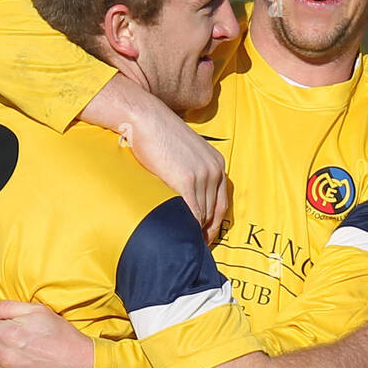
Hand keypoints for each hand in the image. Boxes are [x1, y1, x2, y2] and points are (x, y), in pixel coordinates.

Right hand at [83, 74, 228, 242]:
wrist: (146, 119)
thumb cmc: (158, 135)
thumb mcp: (184, 154)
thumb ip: (190, 173)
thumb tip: (185, 198)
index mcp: (216, 163)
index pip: (222, 203)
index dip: (214, 224)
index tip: (204, 237)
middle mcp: (214, 170)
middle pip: (213, 212)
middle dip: (203, 231)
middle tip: (193, 247)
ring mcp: (202, 176)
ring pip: (202, 215)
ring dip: (194, 231)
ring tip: (184, 245)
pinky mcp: (186, 181)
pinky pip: (192, 213)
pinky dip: (188, 228)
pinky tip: (179, 236)